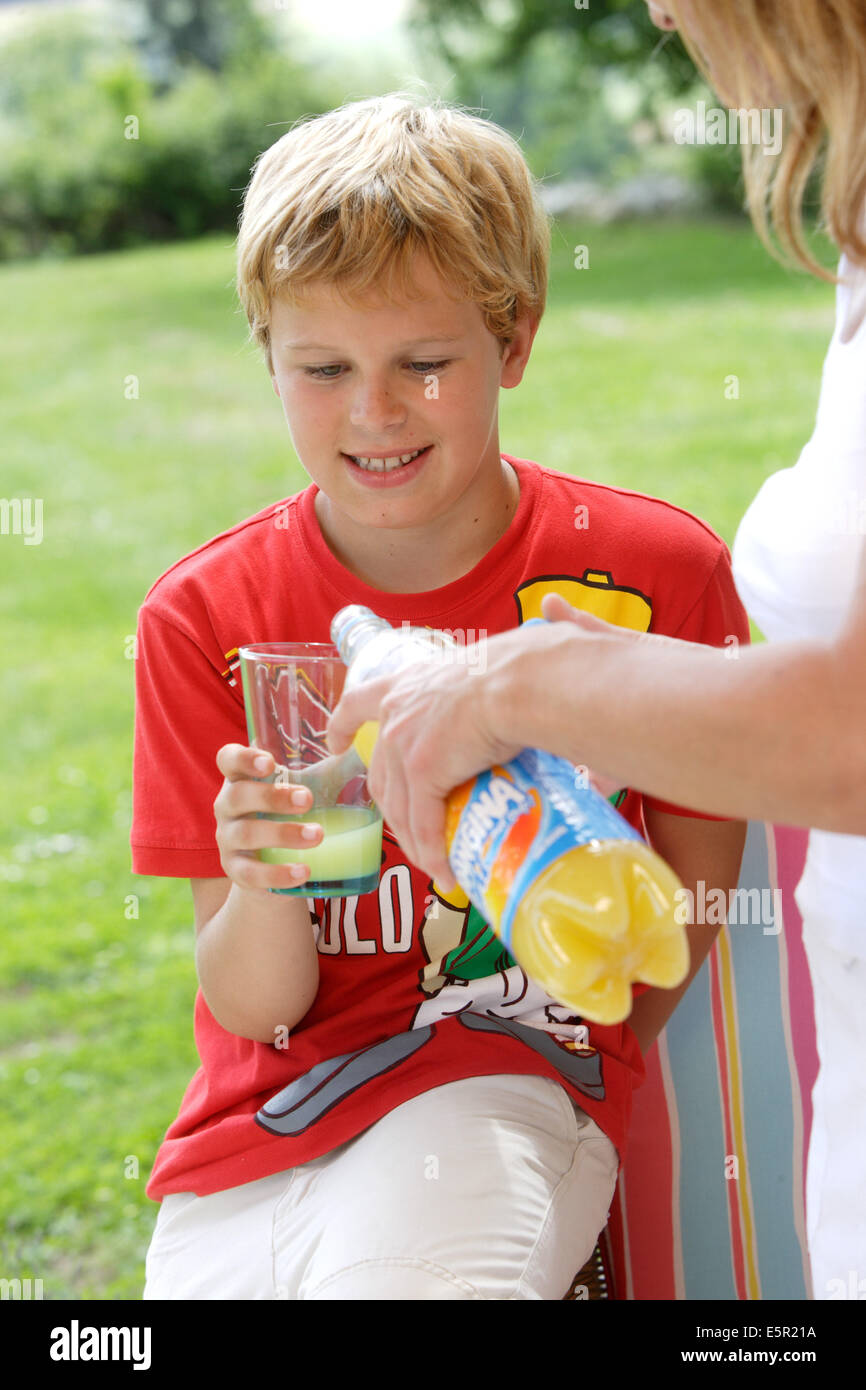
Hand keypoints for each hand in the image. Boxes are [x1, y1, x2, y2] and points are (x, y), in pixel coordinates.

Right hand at [213, 744, 322, 891]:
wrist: (275, 862)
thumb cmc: (291, 812)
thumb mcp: (304, 787)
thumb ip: (327, 771)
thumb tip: (364, 754)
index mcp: (241, 778)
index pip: (228, 759)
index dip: (243, 758)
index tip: (270, 763)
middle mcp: (227, 806)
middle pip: (238, 796)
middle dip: (272, 797)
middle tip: (307, 799)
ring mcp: (228, 839)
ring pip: (246, 834)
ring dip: (283, 834)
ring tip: (317, 835)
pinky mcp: (236, 870)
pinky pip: (251, 873)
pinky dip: (278, 873)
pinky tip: (303, 871)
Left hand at [326, 641, 523, 890]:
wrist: (516, 682)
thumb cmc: (511, 675)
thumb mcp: (472, 679)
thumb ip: (468, 701)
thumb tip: (496, 718)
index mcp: (404, 687)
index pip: (358, 704)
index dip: (343, 726)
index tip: (335, 744)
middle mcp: (394, 716)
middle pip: (381, 776)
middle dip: (393, 811)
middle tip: (411, 834)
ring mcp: (403, 745)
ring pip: (400, 808)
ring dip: (414, 843)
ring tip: (432, 865)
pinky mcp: (422, 772)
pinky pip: (423, 824)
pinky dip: (432, 852)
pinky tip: (443, 871)